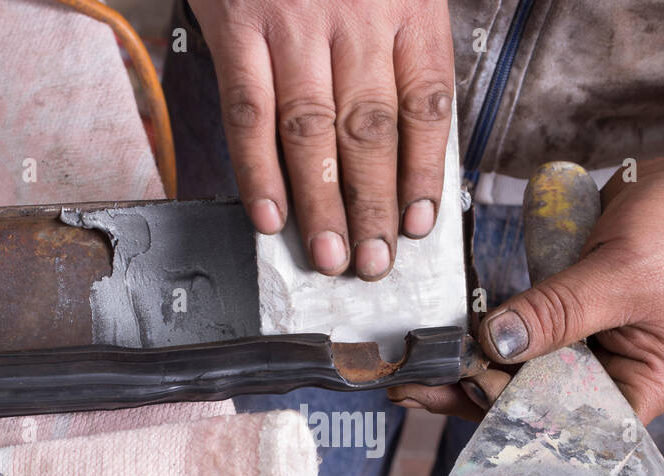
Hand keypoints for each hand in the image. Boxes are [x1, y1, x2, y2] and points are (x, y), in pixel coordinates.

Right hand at [190, 0, 453, 279]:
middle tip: (377, 262)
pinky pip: (250, 111)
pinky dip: (258, 171)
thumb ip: (401, 41)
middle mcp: (355, 14)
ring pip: (313, 133)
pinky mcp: (237, 25)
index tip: (422, 223)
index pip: (425, 106)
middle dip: (376, 207)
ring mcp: (293, 21)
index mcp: (407, 2)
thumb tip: (409, 137)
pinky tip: (270, 214)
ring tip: (332, 254)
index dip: (424, 174)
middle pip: (372, 131)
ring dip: (322, 204)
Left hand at [390, 157, 663, 422]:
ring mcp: (594, 343)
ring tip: (414, 369)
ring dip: (474, 364)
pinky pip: (526, 330)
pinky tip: (446, 336)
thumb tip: (493, 343)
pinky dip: (490, 331)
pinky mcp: (574, 312)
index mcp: (644, 385)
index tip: (463, 388)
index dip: (515, 414)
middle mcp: (617, 374)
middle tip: (412, 385)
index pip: (569, 422)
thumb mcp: (621, 274)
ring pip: (524, 366)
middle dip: (477, 391)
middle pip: (537, 399)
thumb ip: (556, 312)